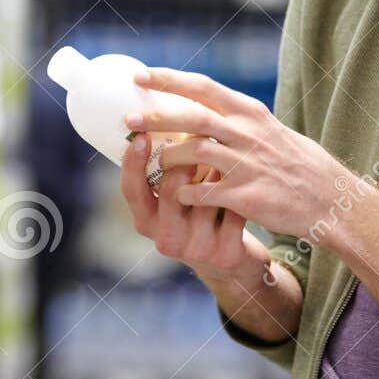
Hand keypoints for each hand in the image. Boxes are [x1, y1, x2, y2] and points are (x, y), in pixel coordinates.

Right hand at [118, 131, 257, 281]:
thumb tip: (156, 117)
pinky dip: (240, 188)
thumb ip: (162, 173)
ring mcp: (196, 249)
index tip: (141, 133)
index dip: (133, 162)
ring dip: (217, 169)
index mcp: (146, 221)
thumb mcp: (173, 201)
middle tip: (200, 131)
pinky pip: (234, 209)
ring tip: (226, 152)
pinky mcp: (225, 254)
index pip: (131, 189)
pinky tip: (247, 178)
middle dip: (186, 157)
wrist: (230, 261)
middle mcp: (166, 238)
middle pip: (170, 189)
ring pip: (206, 196)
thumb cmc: (198, 216)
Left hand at [125, 67, 351, 241]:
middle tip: (128, 118)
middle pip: (191, 116)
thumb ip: (234, 120)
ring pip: (194, 152)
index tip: (139, 75)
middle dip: (155, 116)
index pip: (203, 87)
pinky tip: (178, 196)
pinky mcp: (247, 195)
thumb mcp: (268, 130)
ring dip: (168, 157)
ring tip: (154, 163)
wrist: (329, 199)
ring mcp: (247, 164)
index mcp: (250, 113)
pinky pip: (204, 192)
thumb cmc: (295, 164)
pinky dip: (186, 193)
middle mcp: (247, 133)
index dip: (168, 80)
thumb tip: (197, 108)